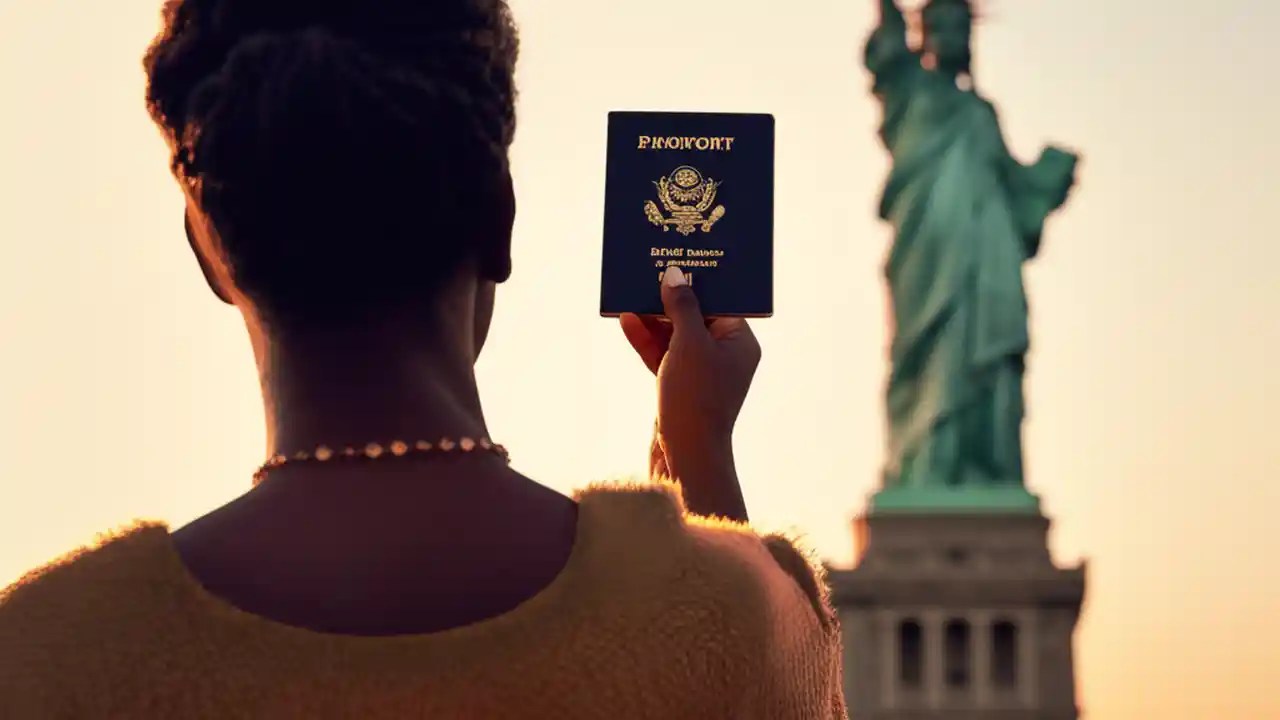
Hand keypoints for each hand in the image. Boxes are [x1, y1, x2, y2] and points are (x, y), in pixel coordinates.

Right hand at [620, 267, 759, 520]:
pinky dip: (647, 340)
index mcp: (740, 343)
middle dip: (670, 298)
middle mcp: (725, 356)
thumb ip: (682, 307)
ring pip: (675, 335)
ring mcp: (701, 373)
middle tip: (647, 271)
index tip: (677, 263)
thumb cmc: (695, 399)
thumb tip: (675, 276)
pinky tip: (626, 320)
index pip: (721, 302)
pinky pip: (663, 355)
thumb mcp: (688, 344)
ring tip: (630, 291)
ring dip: (653, 317)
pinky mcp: (679, 387)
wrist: (685, 458)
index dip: (698, 282)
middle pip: (696, 316)